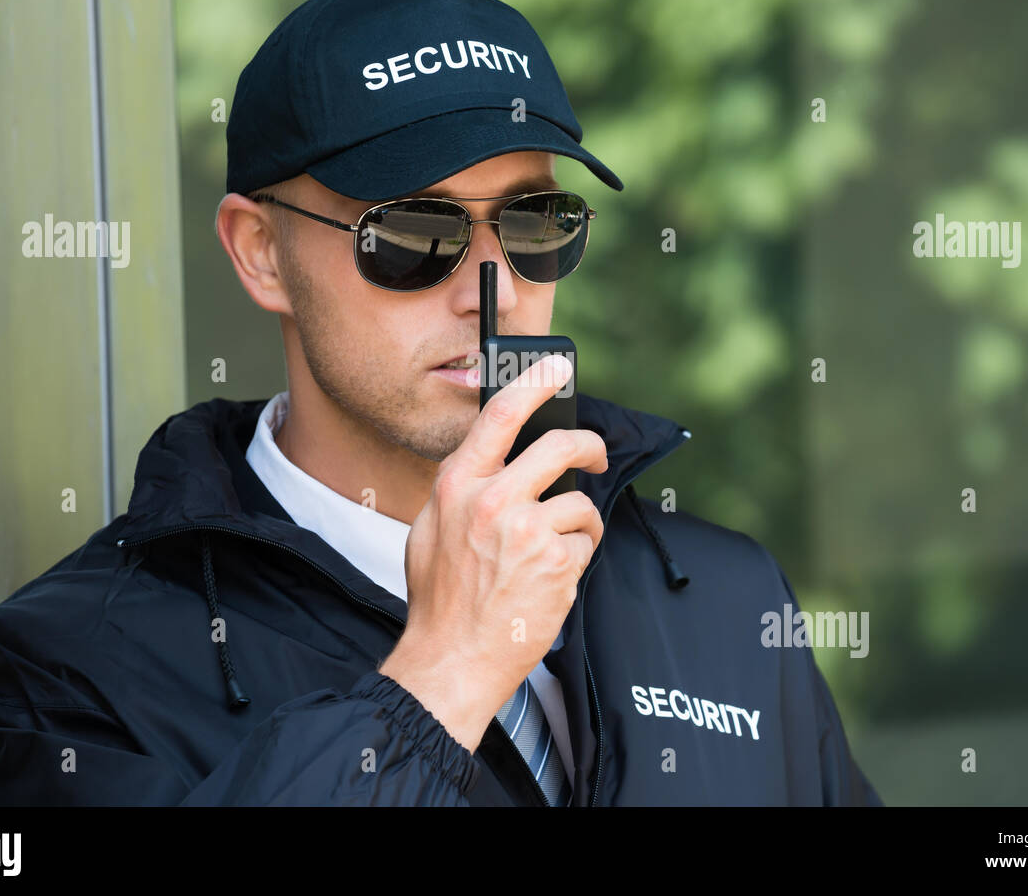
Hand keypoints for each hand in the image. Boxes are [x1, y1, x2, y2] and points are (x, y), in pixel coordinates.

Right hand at [379, 354, 608, 751]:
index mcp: (457, 485)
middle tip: (595, 458)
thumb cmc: (440, 600)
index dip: (535, 383)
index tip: (558, 368)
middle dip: (589, 448)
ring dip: (579, 527)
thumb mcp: (431, 529)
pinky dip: (575, 561)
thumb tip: (500, 459)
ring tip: (555, 554)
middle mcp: (492, 500)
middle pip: (561, 446)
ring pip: (579, 505)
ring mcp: (527, 531)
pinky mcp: (557, 563)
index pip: (501, 415)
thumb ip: (464, 491)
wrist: (451, 659)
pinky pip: (585, 545)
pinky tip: (550, 581)